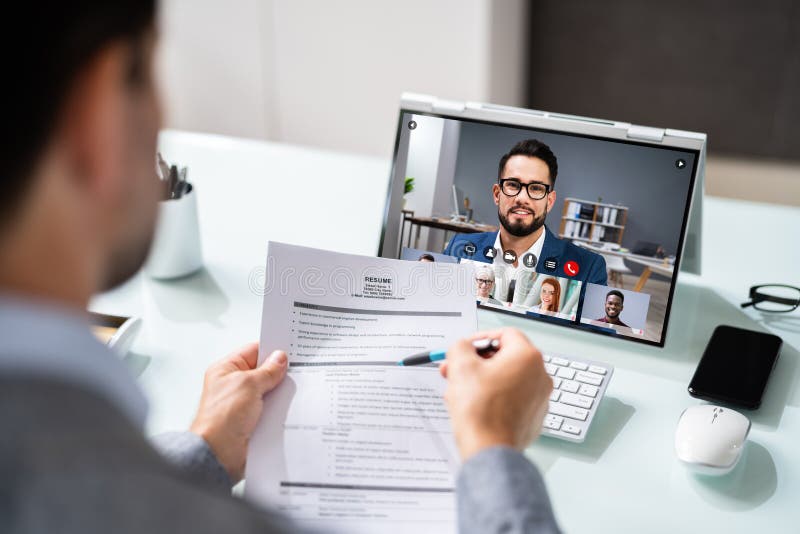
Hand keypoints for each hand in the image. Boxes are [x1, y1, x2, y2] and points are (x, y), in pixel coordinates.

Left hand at [190, 342, 287, 483]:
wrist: (218, 454)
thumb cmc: (221, 418)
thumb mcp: (248, 384)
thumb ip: (267, 371)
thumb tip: (279, 358)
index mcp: (226, 369)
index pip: (253, 351)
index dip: (271, 350)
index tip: (290, 350)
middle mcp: (233, 385)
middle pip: (263, 371)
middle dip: (278, 373)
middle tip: (296, 370)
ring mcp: (243, 403)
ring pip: (269, 391)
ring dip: (280, 392)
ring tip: (293, 390)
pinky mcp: (251, 420)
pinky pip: (270, 408)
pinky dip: (280, 408)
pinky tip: (290, 407)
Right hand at [440, 328, 551, 460]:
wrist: (489, 450)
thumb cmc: (480, 412)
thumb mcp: (460, 366)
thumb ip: (460, 346)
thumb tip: (462, 347)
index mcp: (527, 357)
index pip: (504, 334)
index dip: (480, 339)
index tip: (466, 348)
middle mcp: (540, 376)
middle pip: (505, 358)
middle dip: (477, 362)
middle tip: (457, 369)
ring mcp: (539, 398)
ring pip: (506, 380)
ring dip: (483, 381)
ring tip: (460, 391)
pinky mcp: (534, 417)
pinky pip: (512, 399)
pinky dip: (494, 399)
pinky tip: (474, 407)